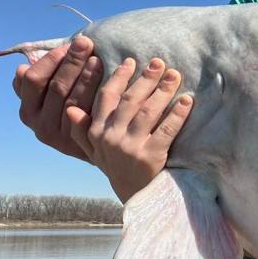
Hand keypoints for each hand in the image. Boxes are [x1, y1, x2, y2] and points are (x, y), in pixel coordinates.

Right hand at [13, 35, 102, 160]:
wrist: (95, 148)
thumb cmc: (71, 112)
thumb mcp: (48, 99)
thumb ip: (39, 83)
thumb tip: (22, 68)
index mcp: (29, 110)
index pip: (34, 80)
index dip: (50, 61)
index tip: (67, 45)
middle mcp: (40, 125)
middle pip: (57, 87)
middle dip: (72, 62)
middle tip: (86, 44)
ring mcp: (62, 136)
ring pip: (74, 99)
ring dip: (86, 76)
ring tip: (97, 59)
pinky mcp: (83, 142)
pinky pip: (92, 114)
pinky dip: (102, 95)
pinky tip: (113, 82)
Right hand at [67, 57, 192, 202]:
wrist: (135, 198)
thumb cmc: (117, 169)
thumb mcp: (95, 151)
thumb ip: (83, 131)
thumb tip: (70, 109)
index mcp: (97, 132)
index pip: (106, 98)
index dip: (119, 77)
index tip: (131, 61)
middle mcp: (112, 137)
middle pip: (130, 100)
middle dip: (145, 79)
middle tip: (160, 63)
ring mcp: (131, 147)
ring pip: (148, 112)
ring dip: (163, 91)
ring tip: (174, 76)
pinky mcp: (151, 157)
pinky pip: (166, 130)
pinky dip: (177, 114)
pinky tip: (187, 101)